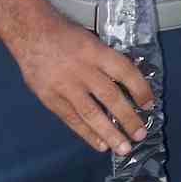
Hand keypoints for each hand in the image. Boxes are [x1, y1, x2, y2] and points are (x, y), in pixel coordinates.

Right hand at [9, 13, 154, 154]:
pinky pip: (72, 120)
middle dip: (128, 118)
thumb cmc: (66, 35)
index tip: (149, 104)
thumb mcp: (91, 39)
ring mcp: (65, 87)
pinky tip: (100, 144)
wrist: (31, 34)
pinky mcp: (50, 99)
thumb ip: (106, 60)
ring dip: (109, 133)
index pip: (124, 71)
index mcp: (96, 52)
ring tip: (123, 148)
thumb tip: (127, 82)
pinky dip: (87, 134)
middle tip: (140, 134)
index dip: (139, 88)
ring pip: (91, 113)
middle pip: (110, 96)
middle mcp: (83, 70)